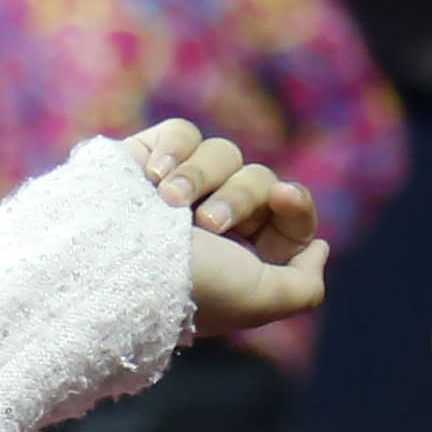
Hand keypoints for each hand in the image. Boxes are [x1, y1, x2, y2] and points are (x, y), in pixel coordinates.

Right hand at [122, 123, 327, 343]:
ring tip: (168, 201)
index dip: (295, 203)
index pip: (288, 216)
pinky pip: (180, 132)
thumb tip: (320, 249)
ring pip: (223, 153)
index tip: (284, 197)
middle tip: (207, 225)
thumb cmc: (189, 286)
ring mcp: (176, 190)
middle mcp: (209, 223)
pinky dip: (174, 149)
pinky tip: (153, 177)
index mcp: (238, 259)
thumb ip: (302, 286)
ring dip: (200, 178)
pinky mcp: (143, 161)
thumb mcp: (259, 299)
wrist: (112, 265)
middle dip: (238, 198)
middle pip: (257, 180)